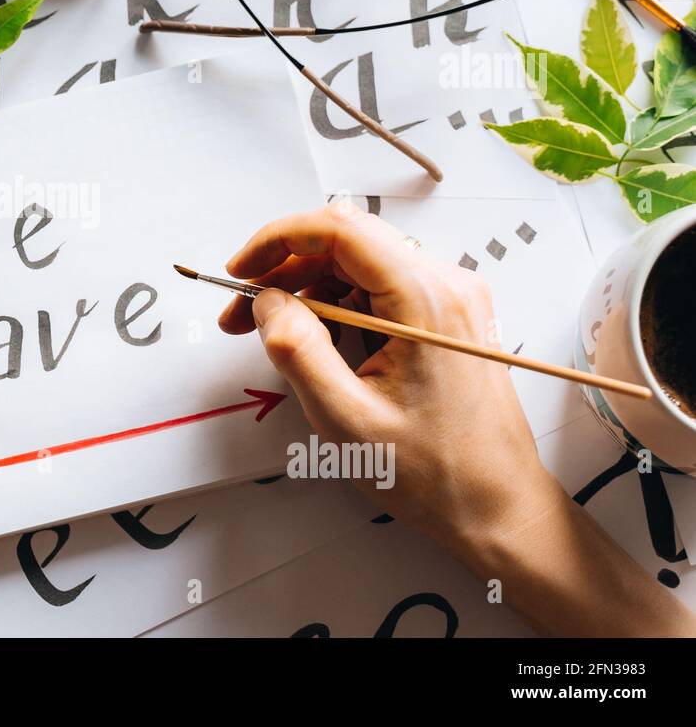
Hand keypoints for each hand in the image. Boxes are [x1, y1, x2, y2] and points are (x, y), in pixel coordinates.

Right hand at [218, 201, 563, 554]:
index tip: (239, 270)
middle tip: (241, 312)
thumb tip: (267, 303)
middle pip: (348, 242)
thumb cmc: (437, 474)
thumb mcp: (347, 419)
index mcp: (427, 300)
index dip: (278, 240)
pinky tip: (318, 342)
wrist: (498, 507)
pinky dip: (337, 304)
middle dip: (284, 269)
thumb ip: (298, 351)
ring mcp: (451, 299)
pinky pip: (379, 289)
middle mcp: (447, 285)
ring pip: (360, 264)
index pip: (341, 230)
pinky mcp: (447, 317)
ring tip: (272, 333)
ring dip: (307, 288)